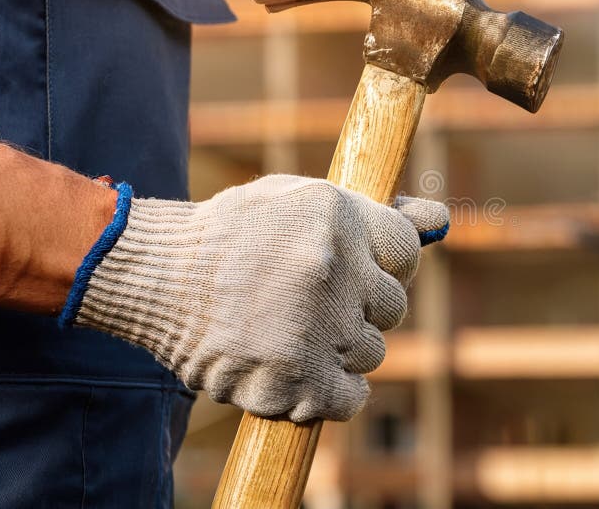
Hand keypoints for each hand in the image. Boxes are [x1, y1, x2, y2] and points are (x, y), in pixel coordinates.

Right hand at [67, 175, 448, 421]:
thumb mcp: (299, 199)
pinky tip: (302, 371)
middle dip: (361, 306)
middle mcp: (333, 268)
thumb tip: (441, 218)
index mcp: (338, 217)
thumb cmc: (233, 233)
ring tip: (294, 330)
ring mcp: (316, 325)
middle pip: (393, 306)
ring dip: (341, 348)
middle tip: (315, 301)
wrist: (157, 275)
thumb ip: (372, 212)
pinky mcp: (295, 377)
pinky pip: (351, 398)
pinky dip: (332, 392)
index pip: (407, 249)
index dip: (385, 263)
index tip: (359, 270)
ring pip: (372, 352)